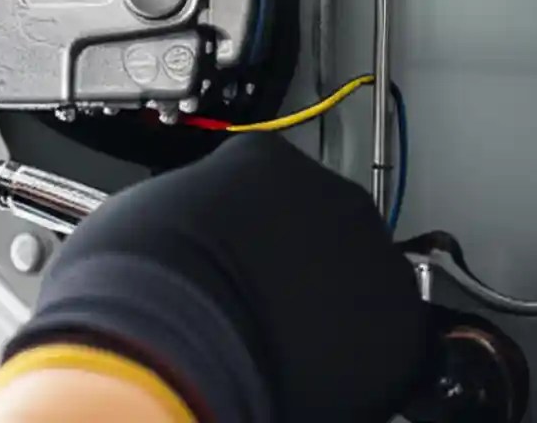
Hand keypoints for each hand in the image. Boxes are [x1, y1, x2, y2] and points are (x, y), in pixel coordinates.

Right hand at [5, 135, 430, 421]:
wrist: (168, 343)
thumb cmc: (136, 283)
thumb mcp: (139, 218)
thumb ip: (184, 220)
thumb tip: (181, 248)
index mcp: (265, 160)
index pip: (273, 184)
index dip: (251, 230)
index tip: (235, 257)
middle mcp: (331, 194)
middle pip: (326, 230)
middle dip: (299, 268)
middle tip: (258, 308)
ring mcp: (372, 257)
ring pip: (360, 285)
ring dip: (330, 312)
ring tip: (281, 350)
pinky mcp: (399, 327)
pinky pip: (385, 346)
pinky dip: (357, 365)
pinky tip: (308, 376)